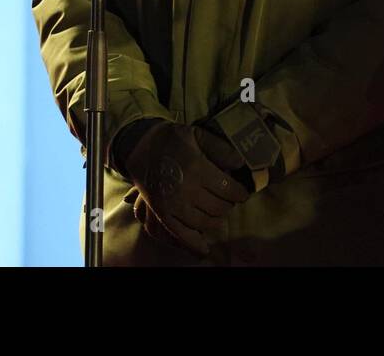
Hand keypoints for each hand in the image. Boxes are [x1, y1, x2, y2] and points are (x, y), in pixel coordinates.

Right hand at [123, 121, 251, 256]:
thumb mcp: (198, 134)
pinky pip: (182, 235)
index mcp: (197, 168)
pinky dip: (195, 245)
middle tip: (229, 199)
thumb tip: (240, 164)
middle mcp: (187, 189)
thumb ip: (221, 148)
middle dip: (229, 205)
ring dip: (217, 219)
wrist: (140, 146)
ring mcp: (173, 205)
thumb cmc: (172, 139)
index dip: (240, 193)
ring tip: (218, 212)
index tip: (242, 193)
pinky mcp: (162, 214)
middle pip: (219, 207)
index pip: (229, 189)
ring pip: (206, 222)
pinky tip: (205, 249)